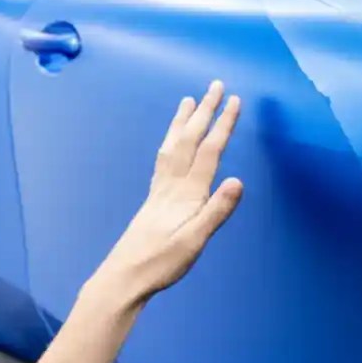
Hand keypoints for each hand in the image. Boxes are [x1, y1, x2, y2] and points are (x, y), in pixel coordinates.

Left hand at [86, 81, 243, 310]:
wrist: (124, 276)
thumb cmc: (161, 263)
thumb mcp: (194, 241)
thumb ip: (216, 211)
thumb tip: (238, 181)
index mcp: (186, 194)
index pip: (209, 152)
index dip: (223, 125)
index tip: (235, 101)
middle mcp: (172, 185)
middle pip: (190, 140)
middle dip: (205, 111)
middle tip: (216, 85)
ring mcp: (160, 190)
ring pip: (173, 146)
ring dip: (183, 121)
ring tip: (188, 100)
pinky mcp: (154, 199)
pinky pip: (164, 159)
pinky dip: (171, 142)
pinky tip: (172, 142)